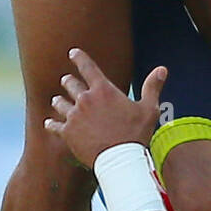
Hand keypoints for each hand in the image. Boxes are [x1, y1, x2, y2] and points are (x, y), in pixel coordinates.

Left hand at [45, 48, 167, 168]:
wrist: (119, 158)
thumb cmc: (136, 133)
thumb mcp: (149, 108)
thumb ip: (152, 87)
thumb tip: (162, 69)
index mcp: (103, 90)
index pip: (88, 67)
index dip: (79, 57)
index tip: (72, 52)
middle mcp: (85, 99)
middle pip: (70, 84)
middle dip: (68, 81)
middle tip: (66, 80)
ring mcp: (74, 116)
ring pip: (60, 103)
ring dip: (59, 101)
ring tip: (57, 100)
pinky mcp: (67, 132)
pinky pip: (54, 125)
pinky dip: (51, 123)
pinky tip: (48, 122)